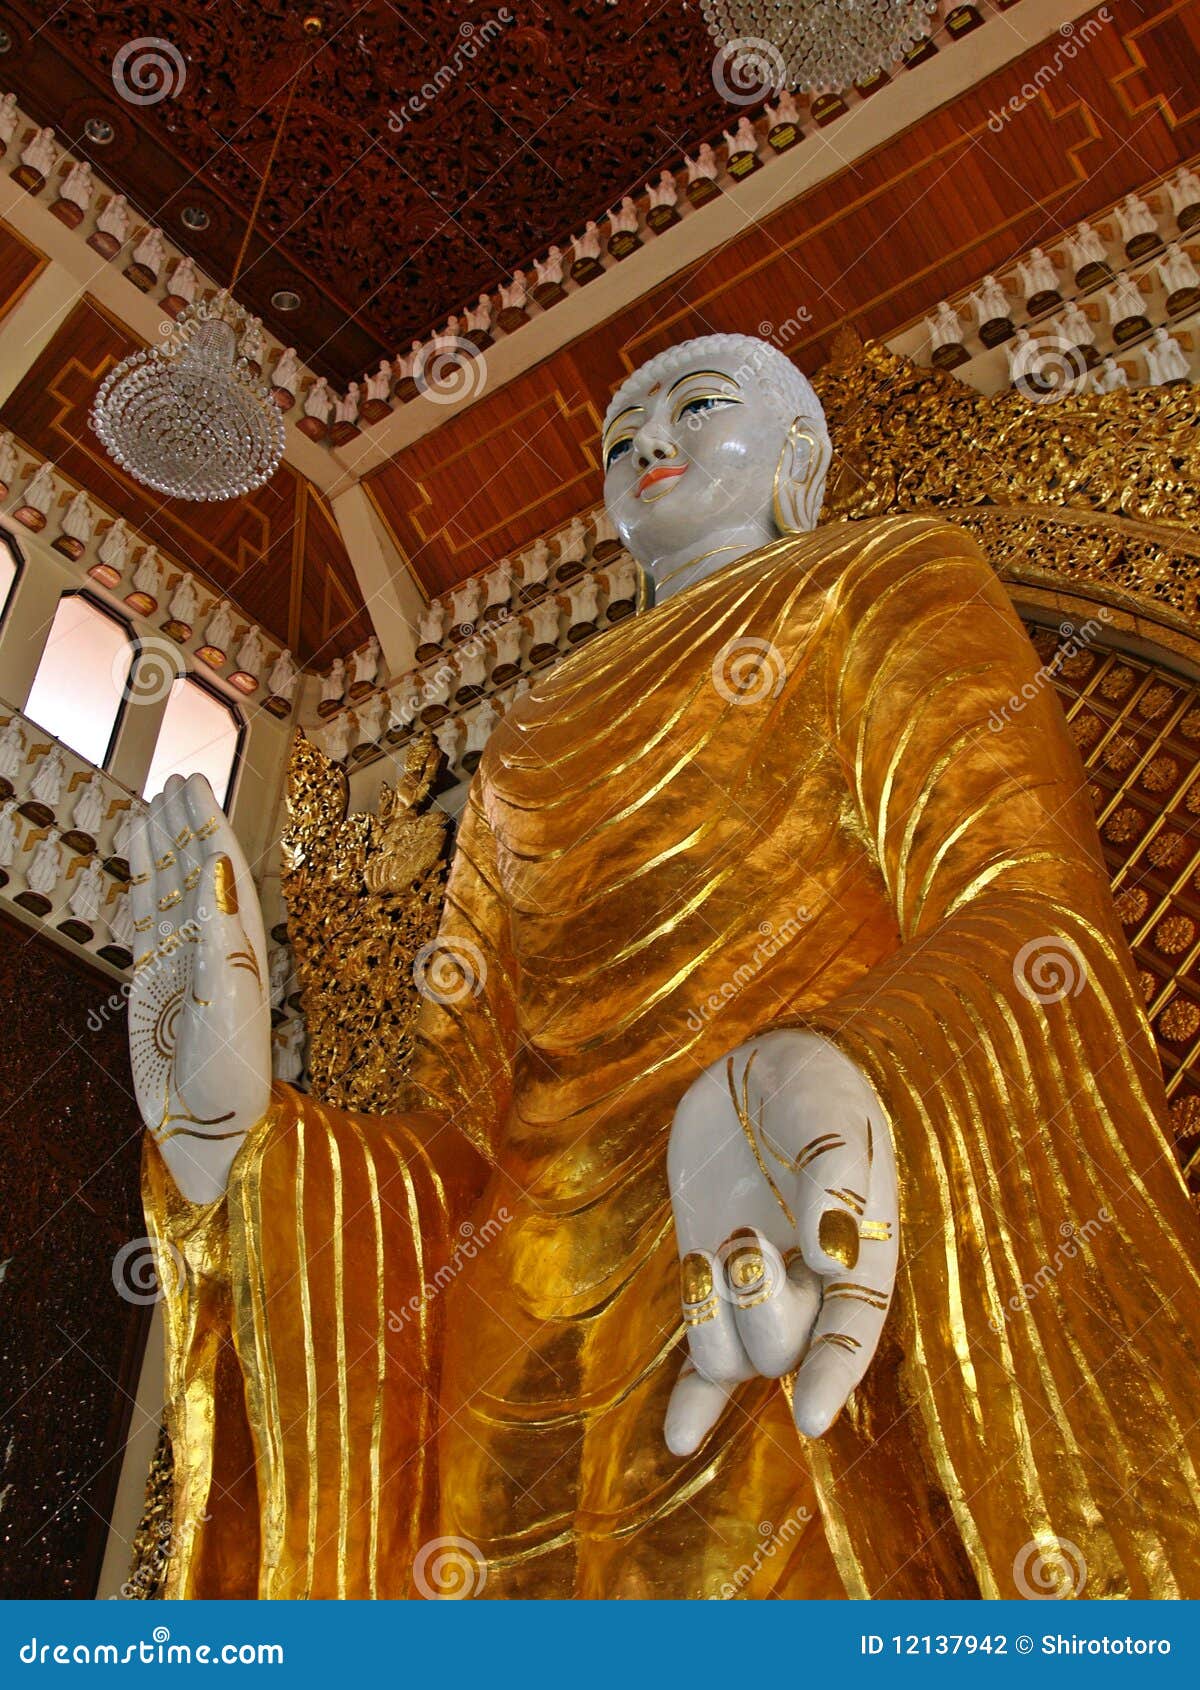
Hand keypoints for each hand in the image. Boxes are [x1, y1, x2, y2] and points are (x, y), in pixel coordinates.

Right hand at [127, 773, 270, 1204]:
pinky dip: (141, 883)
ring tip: (152, 803)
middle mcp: (211, 945)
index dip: (207, 824)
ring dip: (163, 846)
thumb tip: (216, 867)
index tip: (194, 783)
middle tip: (177, 777)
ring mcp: (179, 961)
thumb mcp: (229, 999)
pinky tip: (136, 859)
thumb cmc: (231, 1073)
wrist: (210, 1131)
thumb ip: (219, 933)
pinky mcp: (153, 983)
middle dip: (186, 825)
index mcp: (237, 943)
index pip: (220, 868)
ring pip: (168, 888)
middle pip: (195, 868)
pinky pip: (146, 919)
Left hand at [665, 1029, 897, 1452]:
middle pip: (786, 1346)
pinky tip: (679, 1441)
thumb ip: (835, 1182)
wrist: (762, 1067)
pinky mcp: (711, 1275)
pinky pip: (704, 1356)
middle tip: (745, 1240)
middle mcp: (811, 1285)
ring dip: (714, 1326)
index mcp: (859, 1252)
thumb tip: (828, 1257)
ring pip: (736, 1355)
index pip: (854, 1329)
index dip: (835, 1375)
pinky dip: (693, 1401)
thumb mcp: (831, 1119)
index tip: (812, 1416)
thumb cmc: (815, 1090)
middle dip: (760, 1313)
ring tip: (710, 1257)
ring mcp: (757, 1285)